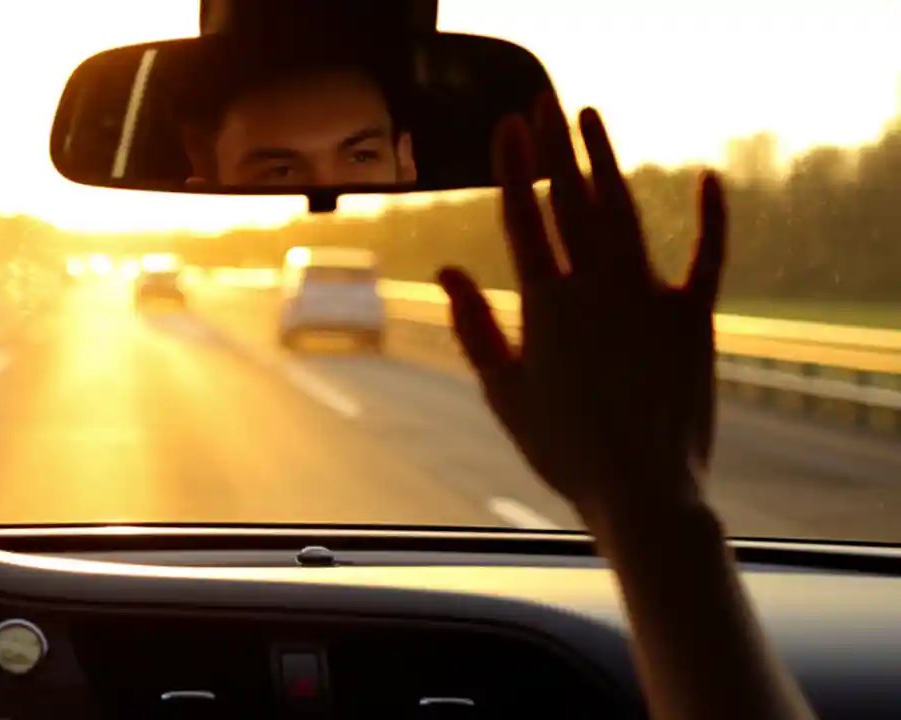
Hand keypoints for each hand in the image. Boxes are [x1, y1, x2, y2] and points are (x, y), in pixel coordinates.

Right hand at [437, 94, 726, 522]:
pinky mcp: (693, 315)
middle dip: (554, 146)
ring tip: (590, 116)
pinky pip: (707, 254)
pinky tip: (709, 177)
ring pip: (623, 211)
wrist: (643, 491)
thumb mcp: (503, 390)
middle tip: (542, 101)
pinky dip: (711, 216)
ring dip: (606, 160)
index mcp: (545, 304)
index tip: (508, 124)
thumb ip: (474, 326)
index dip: (514, 166)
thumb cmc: (563, 448)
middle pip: (571, 200)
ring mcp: (647, 295)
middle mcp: (595, 286)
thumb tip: (446, 269)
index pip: (524, 217)